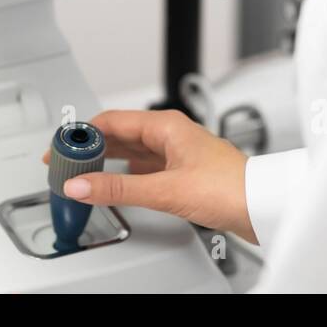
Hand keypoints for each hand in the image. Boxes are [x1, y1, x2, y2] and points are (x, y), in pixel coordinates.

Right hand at [42, 109, 255, 242]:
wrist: (264, 205)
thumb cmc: (230, 187)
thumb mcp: (165, 190)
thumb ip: (118, 189)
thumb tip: (82, 184)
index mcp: (166, 125)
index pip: (112, 120)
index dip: (83, 134)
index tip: (62, 147)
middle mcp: (171, 134)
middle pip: (120, 134)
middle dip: (92, 147)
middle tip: (66, 160)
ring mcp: (178, 153)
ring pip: (132, 150)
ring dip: (108, 160)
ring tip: (84, 171)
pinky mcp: (183, 172)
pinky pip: (145, 166)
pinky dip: (126, 174)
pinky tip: (116, 183)